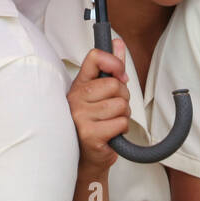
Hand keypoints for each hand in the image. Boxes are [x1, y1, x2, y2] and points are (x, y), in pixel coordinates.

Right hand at [66, 42, 128, 172]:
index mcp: (79, 84)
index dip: (114, 63)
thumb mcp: (101, 92)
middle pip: (116, 85)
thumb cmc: (95, 122)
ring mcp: (80, 116)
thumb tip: (118, 43)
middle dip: (123, 98)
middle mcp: (76, 97)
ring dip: (122, 116)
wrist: (86, 156)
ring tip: (110, 122)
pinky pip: (121, 123)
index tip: (120, 75)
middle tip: (112, 109)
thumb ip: (111, 68)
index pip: (95, 58)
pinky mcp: (89, 134)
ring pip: (121, 105)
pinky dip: (121, 129)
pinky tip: (110, 133)